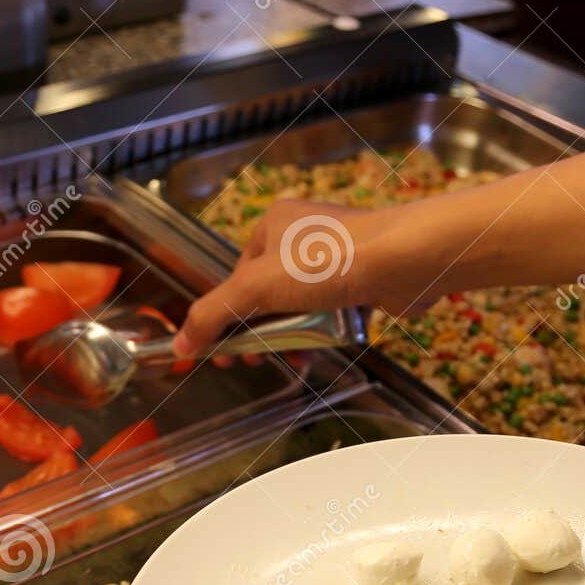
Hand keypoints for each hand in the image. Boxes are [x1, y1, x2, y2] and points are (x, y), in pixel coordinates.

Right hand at [172, 198, 451, 357]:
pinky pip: (331, 310)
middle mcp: (304, 234)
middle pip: (268, 294)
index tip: (225, 352)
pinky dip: (325, 330)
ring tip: (294, 358)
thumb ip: (214, 315)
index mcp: (273, 224)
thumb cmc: (328, 262)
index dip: (228, 316)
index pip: (238, 277)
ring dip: (294, 334)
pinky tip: (324, 347)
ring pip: (300, 305)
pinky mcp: (362, 278)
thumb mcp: (257, 288)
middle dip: (261, 330)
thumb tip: (182, 344)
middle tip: (257, 360)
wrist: (403, 262)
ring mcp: (336, 256)